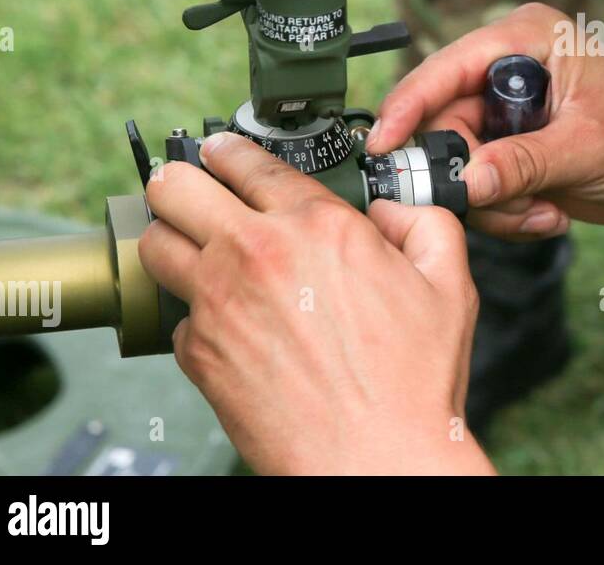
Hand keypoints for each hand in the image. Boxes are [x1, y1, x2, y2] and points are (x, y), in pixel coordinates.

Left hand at [137, 132, 493, 475]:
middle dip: (179, 180)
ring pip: (155, 244)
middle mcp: (258, 252)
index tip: (222, 150)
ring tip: (190, 246)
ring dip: (171, 238)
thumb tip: (392, 211)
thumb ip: (425, 225)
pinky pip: (176, 315)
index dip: (228, 149)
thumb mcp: (448, 284)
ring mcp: (219, 302)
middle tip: (188, 187)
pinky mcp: (199, 352)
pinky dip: (195, 314)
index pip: (247, 160)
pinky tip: (225, 322)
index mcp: (319, 225)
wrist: (373, 456)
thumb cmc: (411, 381)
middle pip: (175, 186)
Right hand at [366, 3, 603, 240]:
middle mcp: (507, 67)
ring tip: (544, 211)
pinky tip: (548, 212)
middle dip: (471, 176)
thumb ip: (526, 164)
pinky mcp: (504, 145)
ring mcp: (502, 109)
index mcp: (528, 38)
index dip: (410, 105)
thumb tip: (468, 180)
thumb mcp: (588, 149)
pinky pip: (475, 184)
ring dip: (493, 202)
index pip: (448, 66)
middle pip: (442, 123)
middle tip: (511, 205)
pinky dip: (504, 210)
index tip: (383, 144)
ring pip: (456, 163)